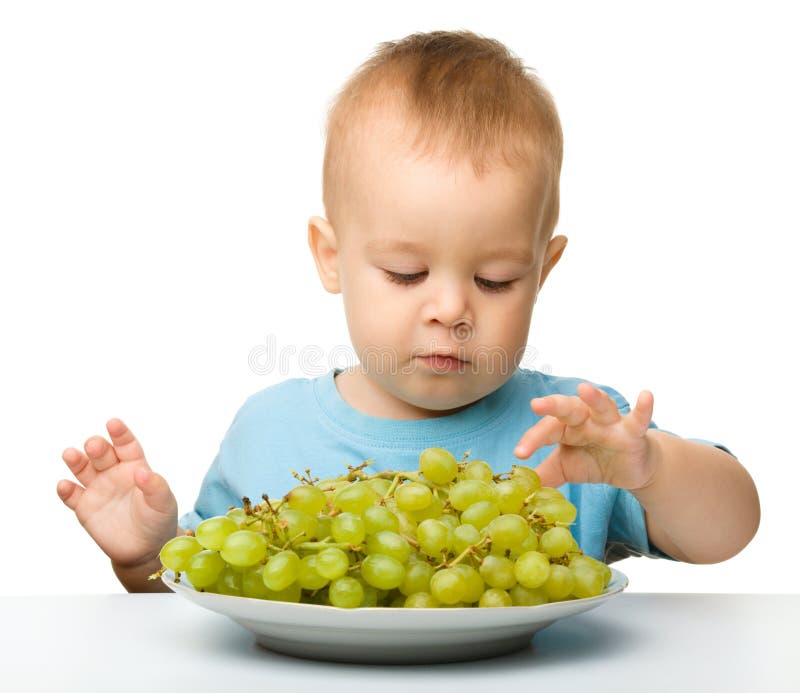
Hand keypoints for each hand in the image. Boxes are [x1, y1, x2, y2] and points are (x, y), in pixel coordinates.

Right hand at [57, 418, 177, 568]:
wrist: (144, 549)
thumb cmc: (158, 520)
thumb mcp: (164, 504)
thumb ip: (156, 487)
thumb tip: (144, 472)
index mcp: (135, 467)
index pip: (127, 446)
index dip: (120, 434)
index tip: (113, 423)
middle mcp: (114, 473)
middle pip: (102, 455)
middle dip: (97, 447)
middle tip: (94, 444)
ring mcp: (98, 489)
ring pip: (83, 470)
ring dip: (76, 461)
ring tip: (71, 454)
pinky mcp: (85, 508)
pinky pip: (72, 497)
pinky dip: (66, 491)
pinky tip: (64, 485)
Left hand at [513, 382, 657, 490]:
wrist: (629, 469)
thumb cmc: (593, 460)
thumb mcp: (565, 469)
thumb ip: (544, 475)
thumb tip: (516, 487)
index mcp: (565, 426)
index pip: (546, 429)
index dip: (532, 440)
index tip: (519, 454)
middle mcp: (586, 419)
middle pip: (568, 408)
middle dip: (553, 405)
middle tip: (536, 404)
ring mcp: (610, 424)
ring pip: (602, 407)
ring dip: (594, 398)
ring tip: (584, 389)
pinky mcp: (633, 433)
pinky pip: (639, 420)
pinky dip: (643, 409)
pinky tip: (646, 395)